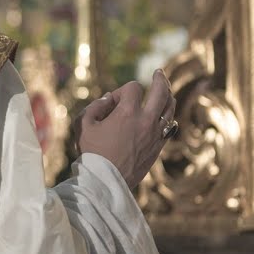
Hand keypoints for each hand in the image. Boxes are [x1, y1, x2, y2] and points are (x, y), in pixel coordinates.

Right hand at [75, 69, 176, 187]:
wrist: (106, 181)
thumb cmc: (92, 153)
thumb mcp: (83, 125)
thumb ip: (94, 106)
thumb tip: (108, 99)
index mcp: (127, 113)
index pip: (134, 87)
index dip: (123, 89)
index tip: (113, 101)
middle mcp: (145, 121)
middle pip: (161, 91)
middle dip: (160, 79)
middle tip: (159, 73)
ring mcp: (155, 134)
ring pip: (170, 108)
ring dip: (168, 97)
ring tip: (166, 91)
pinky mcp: (158, 147)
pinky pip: (170, 126)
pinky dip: (169, 116)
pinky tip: (166, 113)